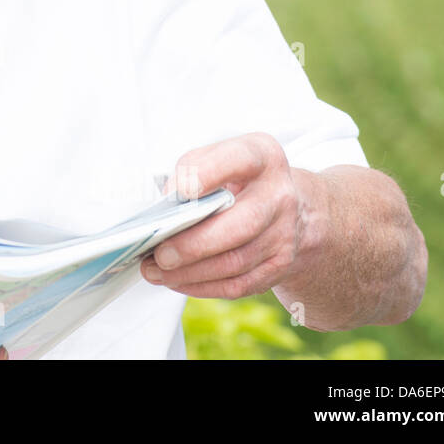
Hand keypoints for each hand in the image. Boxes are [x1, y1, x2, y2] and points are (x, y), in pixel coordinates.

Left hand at [140, 132, 307, 299]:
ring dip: (190, 271)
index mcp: (263, 157)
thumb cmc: (238, 178)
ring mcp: (284, 233)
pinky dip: (202, 286)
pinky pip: (238, 284)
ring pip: (235, 261)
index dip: (207, 175)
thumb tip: (167, 204)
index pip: (239, 160)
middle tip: (160, 253)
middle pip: (240, 225)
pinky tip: (177, 280)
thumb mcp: (218, 158)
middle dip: (194, 244)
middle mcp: (279, 195)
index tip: (179, 192)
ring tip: (156, 270)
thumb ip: (191, 170)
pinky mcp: (280, 265)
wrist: (287, 205)